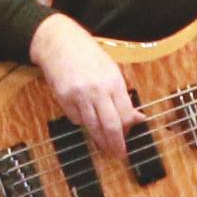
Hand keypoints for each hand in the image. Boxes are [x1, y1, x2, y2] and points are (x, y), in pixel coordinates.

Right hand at [29, 13, 136, 164]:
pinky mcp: (63, 98)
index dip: (127, 130)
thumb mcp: (111, 70)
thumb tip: (137, 118)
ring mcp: (79, 95)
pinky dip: (82, 122)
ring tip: (104, 148)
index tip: (128, 138)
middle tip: (119, 155)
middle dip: (116, 144)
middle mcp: (97, 90)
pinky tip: (85, 118)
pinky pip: (76, 119)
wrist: (59, 42)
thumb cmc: (88, 54)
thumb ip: (122, 96)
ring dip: (99, 139)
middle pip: (110, 125)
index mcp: (113, 81)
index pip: (125, 114)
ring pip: (92, 126)